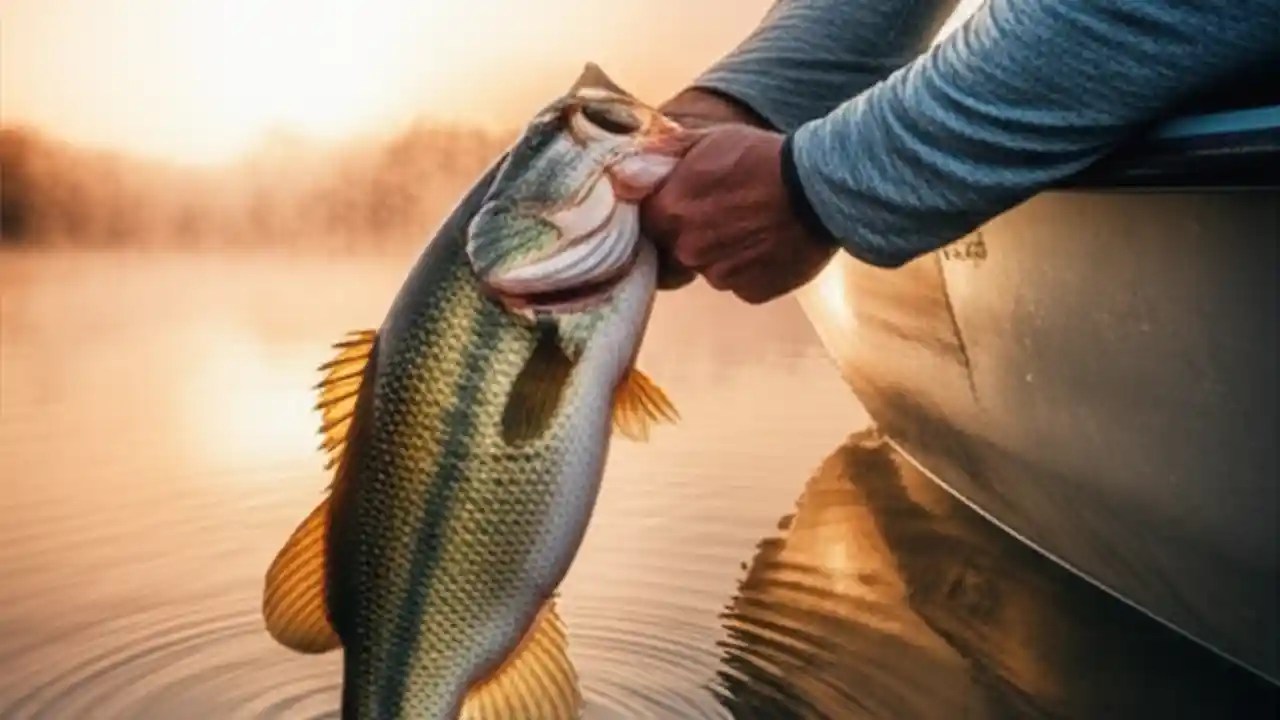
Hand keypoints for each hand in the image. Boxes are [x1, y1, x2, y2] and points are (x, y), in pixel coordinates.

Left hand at [648, 89, 771, 289]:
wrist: (818, 187)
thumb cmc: (762, 157)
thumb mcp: (710, 140)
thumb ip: (665, 154)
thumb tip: (629, 168)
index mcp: (669, 212)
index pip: (646, 224)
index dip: (663, 215)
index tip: (681, 205)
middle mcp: (687, 250)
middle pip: (675, 250)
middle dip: (691, 236)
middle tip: (722, 214)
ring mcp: (719, 277)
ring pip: (709, 269)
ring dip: (723, 254)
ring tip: (753, 227)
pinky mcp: (751, 292)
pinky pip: (741, 283)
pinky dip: (751, 268)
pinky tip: (769, 245)